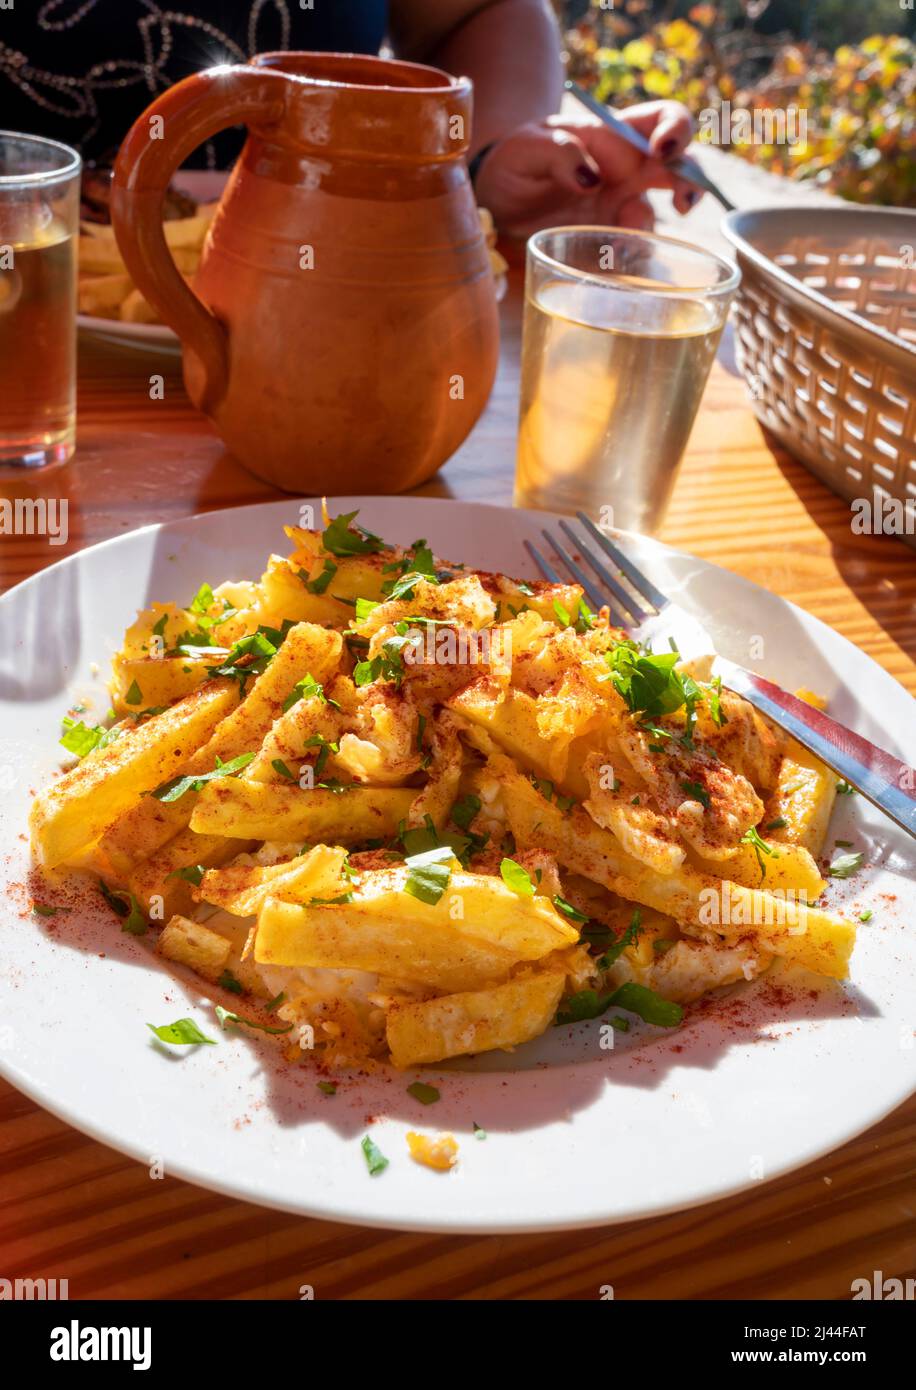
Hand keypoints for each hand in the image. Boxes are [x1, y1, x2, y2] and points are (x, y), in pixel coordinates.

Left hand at [473, 102, 700, 238]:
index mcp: (613, 135)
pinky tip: (612, 262)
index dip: (676, 129)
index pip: (662, 118)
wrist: (496, 204)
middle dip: (692, 182)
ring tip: (625, 242)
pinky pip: (631, 249)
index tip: (663, 151)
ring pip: (656, 215)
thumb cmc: (515, 163)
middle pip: (680, 167)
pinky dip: (629, 258)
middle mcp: (627, 169)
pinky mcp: (607, 239)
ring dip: (650, 230)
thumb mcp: (525, 149)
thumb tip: (590, 177)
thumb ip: (558, 152)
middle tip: (681, 204)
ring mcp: (620, 206)